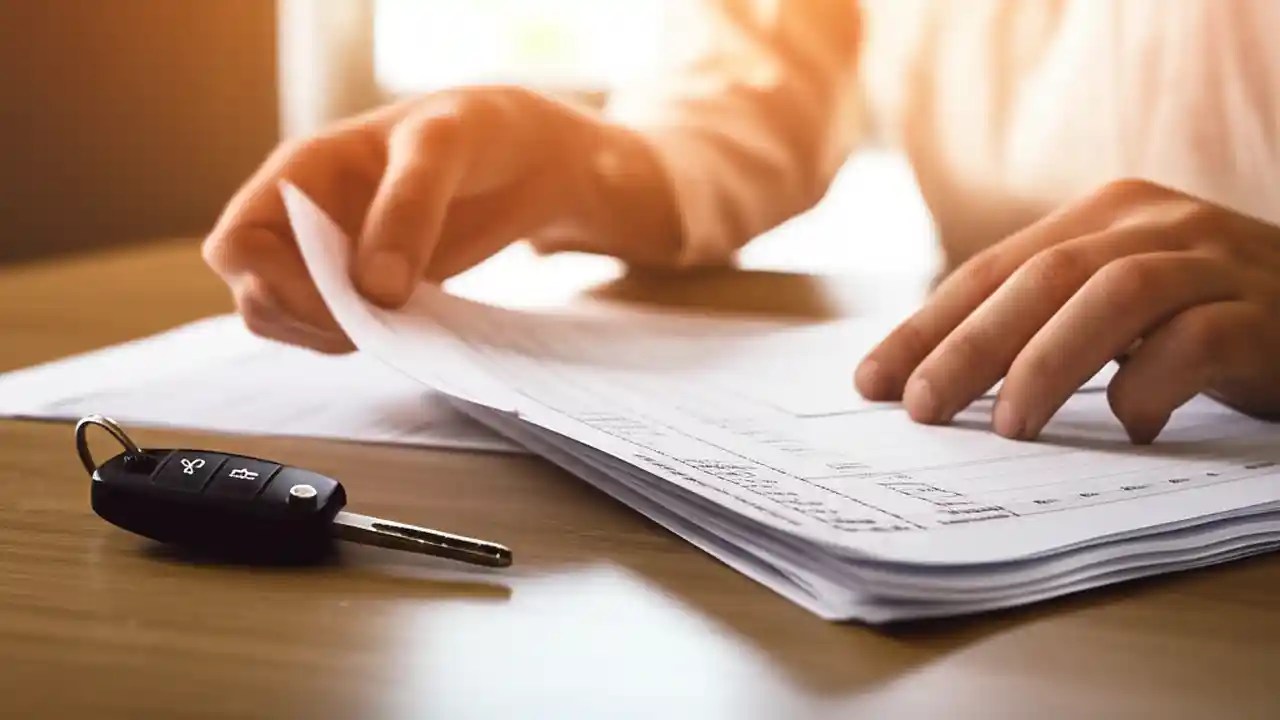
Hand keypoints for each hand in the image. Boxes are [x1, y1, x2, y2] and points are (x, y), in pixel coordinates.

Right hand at [203, 87, 678, 352]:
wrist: (522, 156)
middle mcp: (300, 219)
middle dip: (304, 318)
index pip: (235, 245)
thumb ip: (408, 210)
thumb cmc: (475, 132)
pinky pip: (332, 332)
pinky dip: (360, 340)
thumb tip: (374, 293)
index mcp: (299, 174)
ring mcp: (328, 257)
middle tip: (379, 315)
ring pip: (287, 321)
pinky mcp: (363, 287)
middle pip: (254, 295)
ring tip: (400, 312)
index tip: (342, 292)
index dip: (268, 281)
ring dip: (329, 335)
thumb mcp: (444, 149)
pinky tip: (409, 319)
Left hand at [856, 179, 1279, 442]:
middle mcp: (1155, 223)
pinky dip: (1149, 385)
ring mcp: (1216, 260)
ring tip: (1008, 428)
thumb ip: (1045, 324)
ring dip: (1046, 363)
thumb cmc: (1206, 320)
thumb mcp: (1117, 312)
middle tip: (920, 410)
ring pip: (1111, 296)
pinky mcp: (1269, 313)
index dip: (927, 326)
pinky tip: (1129, 426)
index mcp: (1104, 216)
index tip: (873, 382)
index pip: (992, 269)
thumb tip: (935, 382)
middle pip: (1039, 278)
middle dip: (966, 347)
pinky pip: (1197, 342)